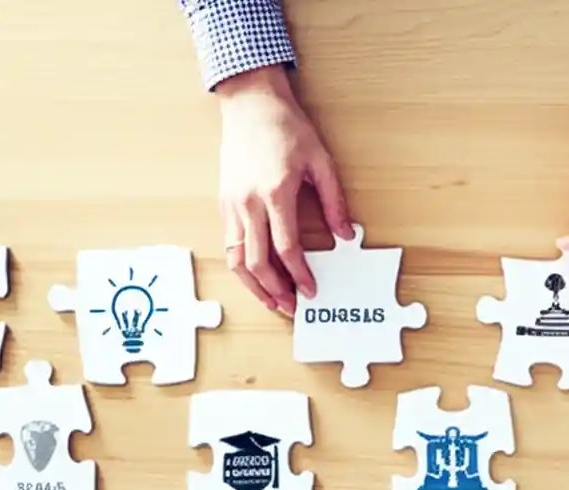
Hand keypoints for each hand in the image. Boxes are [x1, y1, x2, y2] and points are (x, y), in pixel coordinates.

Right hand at [216, 65, 353, 315]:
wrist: (250, 103)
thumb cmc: (286, 127)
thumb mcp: (321, 161)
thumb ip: (334, 202)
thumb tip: (345, 234)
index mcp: (275, 193)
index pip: (286, 248)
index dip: (299, 275)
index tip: (311, 290)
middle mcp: (249, 203)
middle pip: (257, 263)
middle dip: (276, 291)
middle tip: (293, 307)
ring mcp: (232, 204)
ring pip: (236, 259)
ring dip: (254, 286)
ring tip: (272, 300)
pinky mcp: (223, 203)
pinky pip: (229, 245)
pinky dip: (242, 267)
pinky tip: (256, 276)